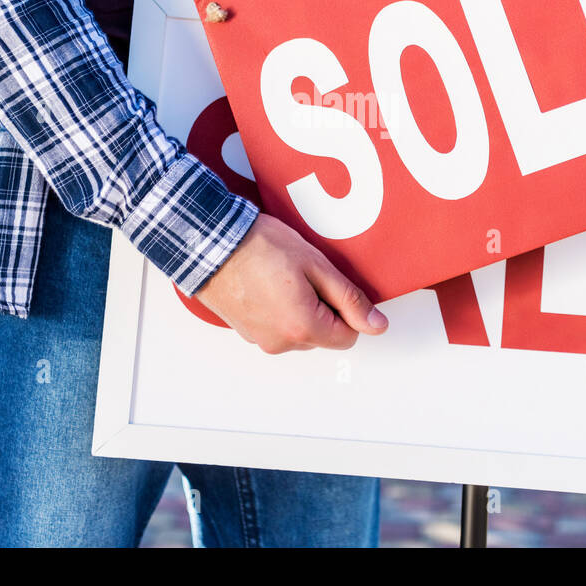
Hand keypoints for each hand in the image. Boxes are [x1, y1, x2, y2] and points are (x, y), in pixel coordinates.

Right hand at [194, 213, 388, 353]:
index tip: (330, 283)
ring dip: (299, 308)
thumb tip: (376, 324)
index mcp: (303, 328)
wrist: (209, 243)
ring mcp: (261, 339)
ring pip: (299, 331)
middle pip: (323, 335)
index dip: (346, 308)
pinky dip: (277, 308)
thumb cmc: (258, 247)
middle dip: (323, 307)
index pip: (349, 336)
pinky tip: (267, 283)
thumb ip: (349, 299)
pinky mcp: (246, 332)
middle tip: (304, 274)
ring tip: (282, 276)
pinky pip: (276, 326)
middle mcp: (281, 342)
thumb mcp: (315, 265)